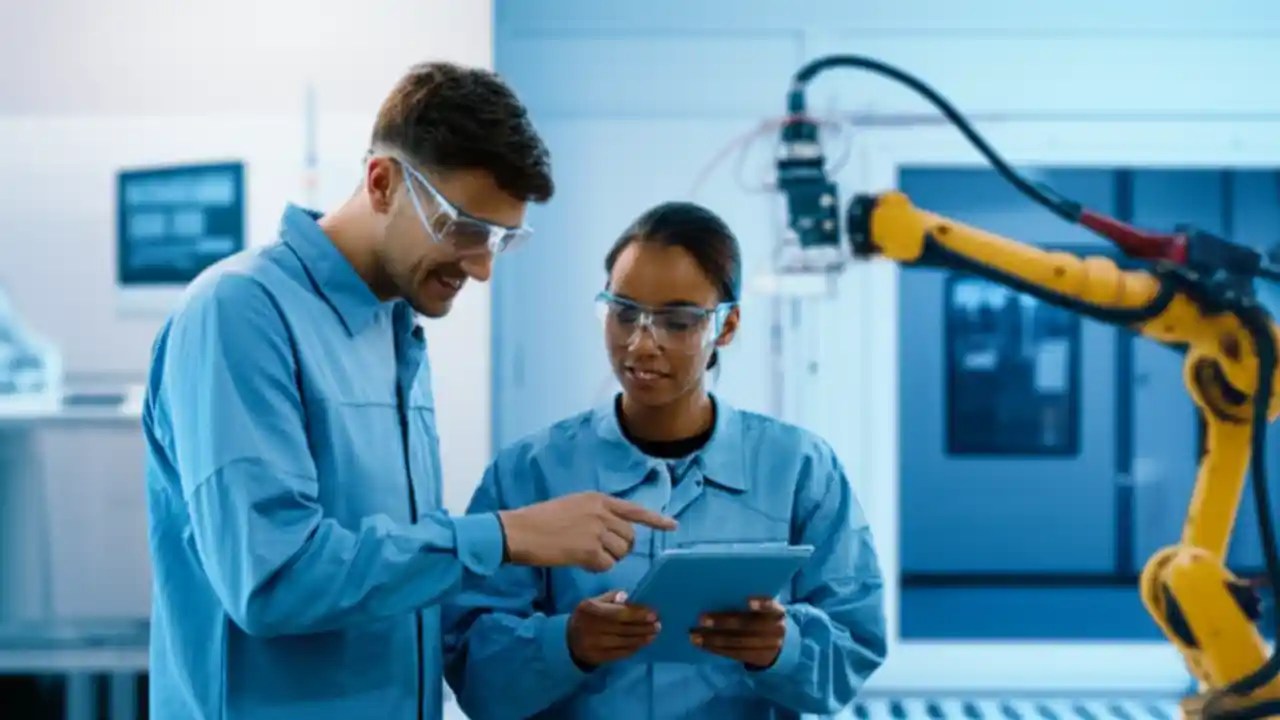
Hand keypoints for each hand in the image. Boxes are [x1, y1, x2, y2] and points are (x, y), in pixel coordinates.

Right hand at [498, 491, 676, 571]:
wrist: (520, 531)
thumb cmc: (540, 520)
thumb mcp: (572, 506)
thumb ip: (595, 513)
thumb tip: (612, 530)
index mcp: (598, 499)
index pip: (634, 509)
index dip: (655, 519)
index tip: (673, 526)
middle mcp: (601, 512)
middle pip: (630, 537)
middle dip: (621, 548)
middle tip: (599, 551)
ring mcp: (597, 531)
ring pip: (620, 553)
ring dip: (607, 559)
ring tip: (584, 553)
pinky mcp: (590, 550)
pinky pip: (606, 566)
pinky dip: (596, 568)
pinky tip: (579, 561)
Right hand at [567, 590, 659, 668]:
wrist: (569, 640)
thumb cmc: (586, 616)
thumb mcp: (593, 601)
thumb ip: (609, 597)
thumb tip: (625, 596)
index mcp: (590, 609)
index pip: (618, 612)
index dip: (637, 613)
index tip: (653, 613)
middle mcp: (591, 627)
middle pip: (623, 628)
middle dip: (643, 626)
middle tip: (658, 625)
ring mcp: (594, 644)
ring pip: (623, 642)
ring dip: (642, 638)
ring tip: (654, 633)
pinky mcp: (597, 657)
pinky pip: (620, 653)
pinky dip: (633, 648)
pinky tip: (642, 643)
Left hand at [690, 597, 786, 668]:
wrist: (786, 645)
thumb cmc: (766, 618)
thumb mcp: (768, 609)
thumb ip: (752, 604)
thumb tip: (718, 592)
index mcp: (777, 612)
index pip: (771, 607)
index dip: (762, 604)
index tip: (747, 600)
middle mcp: (775, 630)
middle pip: (748, 626)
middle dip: (723, 622)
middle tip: (702, 618)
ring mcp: (767, 646)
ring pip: (738, 643)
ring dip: (713, 639)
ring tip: (694, 636)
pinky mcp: (757, 658)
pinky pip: (734, 654)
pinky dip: (716, 649)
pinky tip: (702, 645)